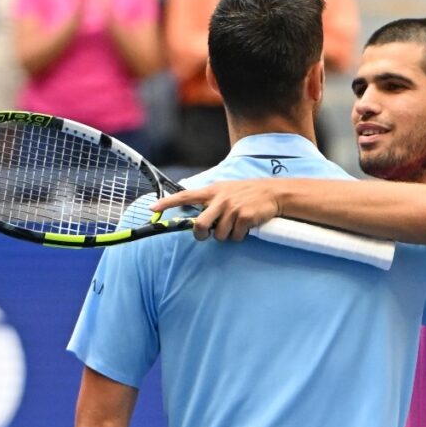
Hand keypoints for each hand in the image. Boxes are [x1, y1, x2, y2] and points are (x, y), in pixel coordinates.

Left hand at [151, 180, 283, 241]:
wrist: (273, 193)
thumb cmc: (247, 193)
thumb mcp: (227, 190)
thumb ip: (211, 201)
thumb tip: (197, 217)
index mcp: (213, 191)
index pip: (185, 196)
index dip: (167, 203)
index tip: (152, 209)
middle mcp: (220, 198)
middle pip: (200, 225)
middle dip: (202, 235)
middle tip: (208, 234)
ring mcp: (232, 208)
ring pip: (219, 235)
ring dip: (227, 235)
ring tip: (235, 225)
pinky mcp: (244, 217)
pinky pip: (235, 236)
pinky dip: (240, 235)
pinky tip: (246, 226)